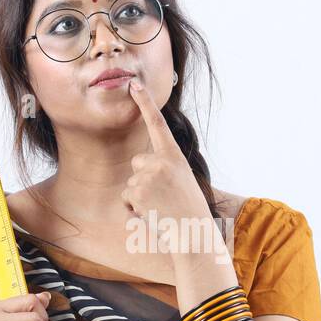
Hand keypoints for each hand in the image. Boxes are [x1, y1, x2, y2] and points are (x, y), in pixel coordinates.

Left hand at [122, 77, 210, 251]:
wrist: (194, 235)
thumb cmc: (191, 213)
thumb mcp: (183, 182)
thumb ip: (165, 169)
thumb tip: (142, 166)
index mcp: (175, 157)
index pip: (157, 124)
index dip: (145, 102)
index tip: (134, 85)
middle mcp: (161, 161)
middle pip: (138, 161)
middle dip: (143, 178)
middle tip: (164, 198)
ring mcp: (147, 176)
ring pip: (131, 183)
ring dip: (141, 198)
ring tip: (161, 209)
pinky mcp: (136, 192)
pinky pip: (126, 199)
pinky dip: (135, 210)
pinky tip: (153, 216)